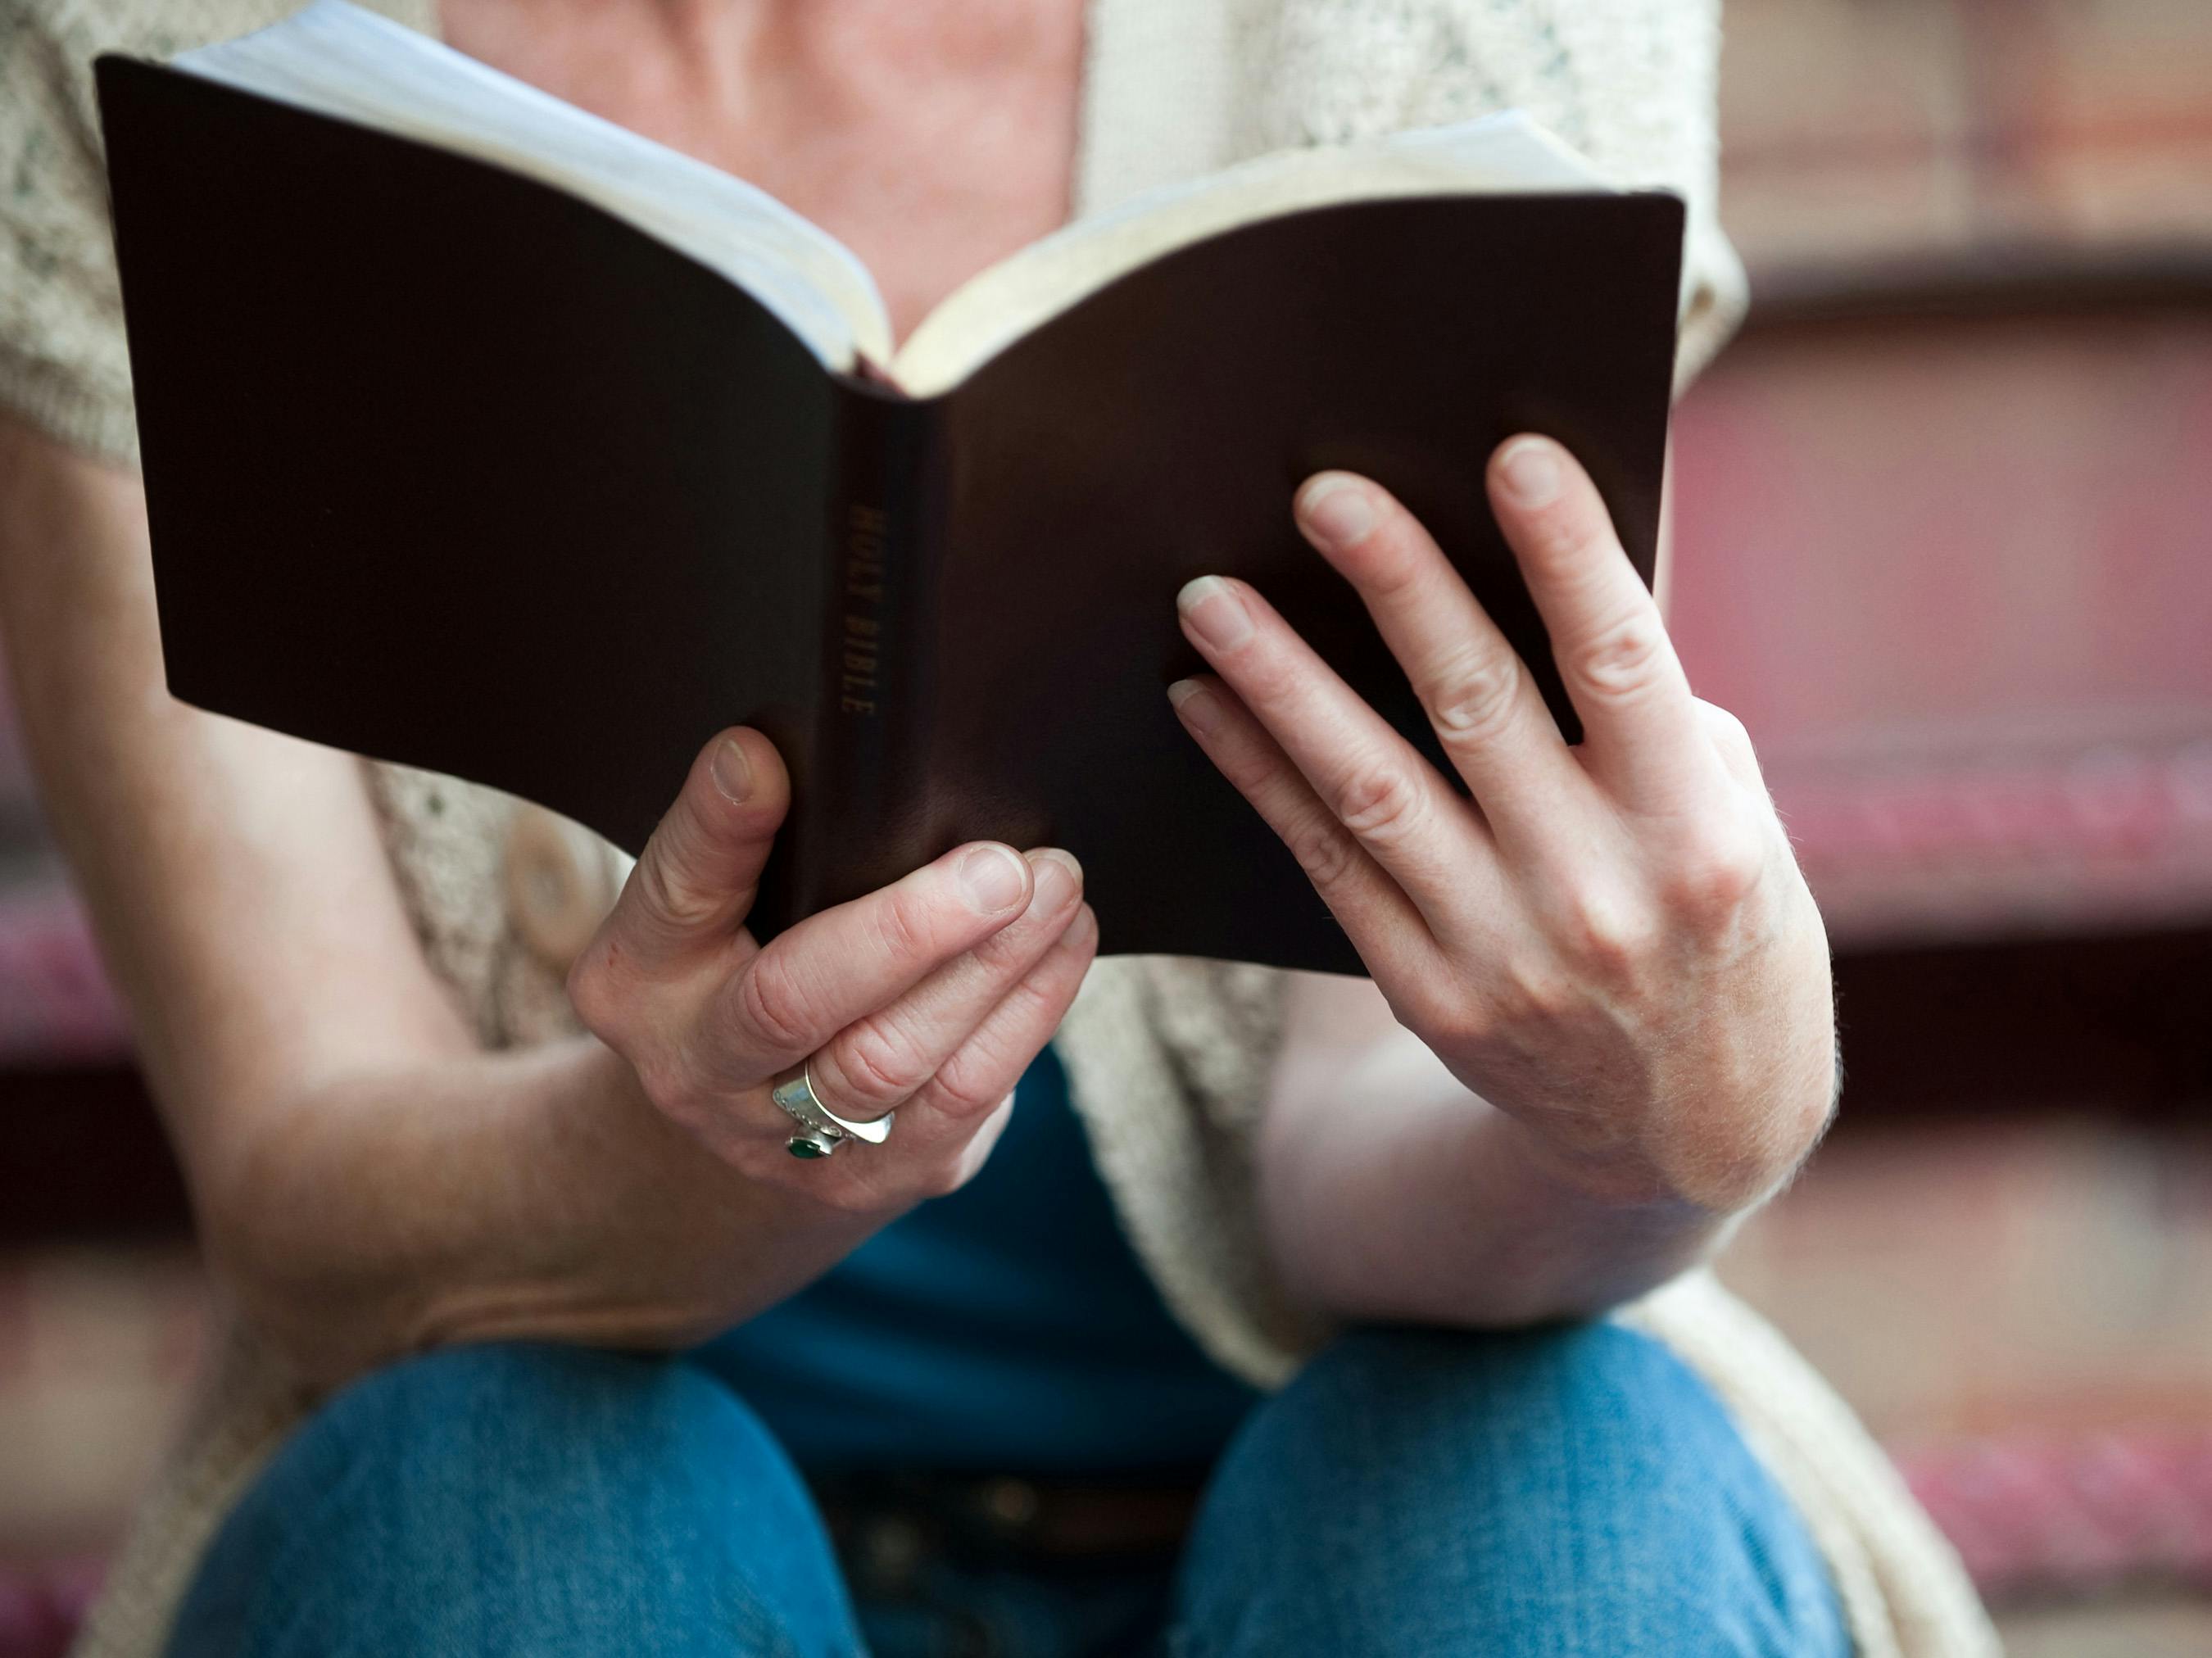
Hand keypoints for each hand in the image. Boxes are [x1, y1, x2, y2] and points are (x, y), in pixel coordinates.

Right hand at [569, 728, 1096, 1215]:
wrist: (751, 1123)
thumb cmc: (743, 961)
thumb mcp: (708, 905)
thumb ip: (739, 842)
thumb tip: (780, 749)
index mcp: (639, 978)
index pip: (675, 892)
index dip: (715, 828)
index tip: (758, 757)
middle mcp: (699, 1069)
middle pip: (794, 1001)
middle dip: (908, 932)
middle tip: (1001, 868)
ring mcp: (788, 1140)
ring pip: (898, 1058)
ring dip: (995, 968)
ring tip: (1056, 885)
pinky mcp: (884, 1172)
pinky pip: (966, 1094)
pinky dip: (1028, 1010)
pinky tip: (1065, 943)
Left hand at [1168, 436, 1834, 1211]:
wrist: (1690, 1134)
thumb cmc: (1721, 931)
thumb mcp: (1731, 823)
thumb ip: (1648, 717)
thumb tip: (1539, 577)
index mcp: (1697, 829)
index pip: (1624, 665)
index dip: (1568, 556)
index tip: (1513, 455)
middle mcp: (1599, 892)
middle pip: (1476, 708)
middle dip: (1397, 588)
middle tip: (1321, 492)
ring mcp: (1505, 951)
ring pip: (1371, 789)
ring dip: (1281, 684)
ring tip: (1208, 597)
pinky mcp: (1430, 994)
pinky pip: (1327, 865)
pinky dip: (1262, 777)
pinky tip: (1206, 705)